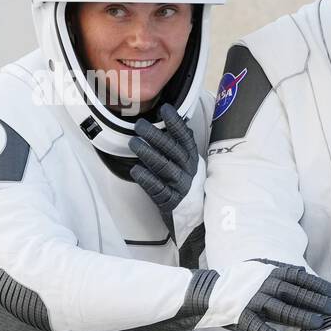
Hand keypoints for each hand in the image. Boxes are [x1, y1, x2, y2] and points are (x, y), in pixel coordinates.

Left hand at [129, 104, 200, 234]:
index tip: (165, 109)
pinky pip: (158, 189)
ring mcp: (181, 187)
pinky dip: (147, 179)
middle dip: (157, 136)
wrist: (197, 220)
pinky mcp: (170, 201)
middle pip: (173, 151)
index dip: (176, 124)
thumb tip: (176, 122)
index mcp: (193, 160)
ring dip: (148, 154)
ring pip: (165, 168)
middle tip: (140, 125)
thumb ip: (182, 147)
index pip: (185, 139)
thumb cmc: (189, 189)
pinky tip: (135, 170)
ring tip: (133, 143)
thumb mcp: (190, 166)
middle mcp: (189, 172)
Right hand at [195, 260, 330, 330]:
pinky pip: (260, 328)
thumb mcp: (258, 271)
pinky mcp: (241, 317)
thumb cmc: (239, 284)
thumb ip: (280, 272)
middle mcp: (262, 286)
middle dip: (315, 300)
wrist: (208, 293)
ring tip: (317, 323)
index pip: (297, 278)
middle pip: (293, 293)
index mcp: (268, 273)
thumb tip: (303, 271)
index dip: (316, 284)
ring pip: (280, 310)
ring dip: (300, 316)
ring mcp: (251, 302)